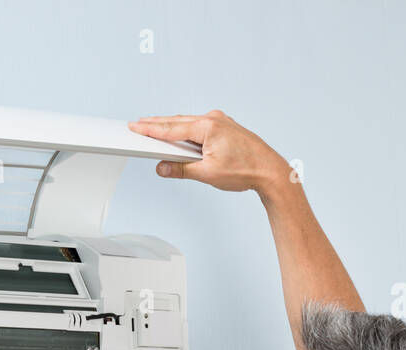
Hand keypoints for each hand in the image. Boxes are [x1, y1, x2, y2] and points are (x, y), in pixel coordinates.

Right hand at [128, 110, 290, 193]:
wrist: (270, 171)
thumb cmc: (246, 170)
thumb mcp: (208, 173)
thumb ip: (182, 169)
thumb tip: (163, 167)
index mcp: (208, 127)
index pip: (171, 128)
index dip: (150, 129)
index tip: (136, 126)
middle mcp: (214, 119)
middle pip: (178, 121)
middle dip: (158, 124)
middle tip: (139, 124)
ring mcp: (221, 122)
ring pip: (189, 123)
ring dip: (172, 127)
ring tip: (155, 130)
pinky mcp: (225, 127)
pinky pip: (199, 126)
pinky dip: (186, 130)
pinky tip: (180, 136)